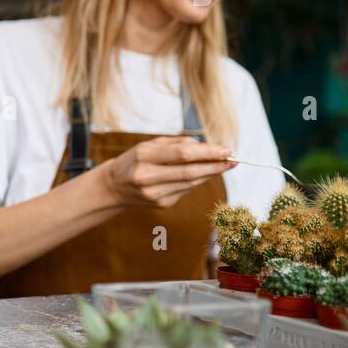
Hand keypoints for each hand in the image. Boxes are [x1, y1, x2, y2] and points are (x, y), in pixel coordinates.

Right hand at [99, 136, 232, 208]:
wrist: (114, 187)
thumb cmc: (135, 160)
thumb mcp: (149, 145)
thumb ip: (177, 143)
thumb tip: (208, 148)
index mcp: (143, 157)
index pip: (182, 154)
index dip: (207, 152)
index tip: (226, 150)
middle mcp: (146, 177)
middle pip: (189, 172)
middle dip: (215, 166)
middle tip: (233, 160)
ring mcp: (154, 194)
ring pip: (191, 183)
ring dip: (210, 173)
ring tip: (223, 165)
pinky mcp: (161, 204)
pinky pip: (186, 190)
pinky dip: (198, 180)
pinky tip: (202, 174)